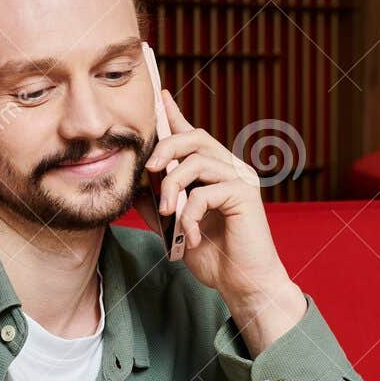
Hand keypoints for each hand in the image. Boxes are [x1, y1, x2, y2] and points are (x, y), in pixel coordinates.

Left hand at [144, 91, 305, 353]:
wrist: (243, 284)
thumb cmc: (213, 256)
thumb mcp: (173, 228)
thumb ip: (157, 204)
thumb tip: (134, 187)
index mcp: (214, 173)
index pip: (193, 135)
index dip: (175, 114)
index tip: (159, 95)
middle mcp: (230, 169)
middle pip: (195, 138)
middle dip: (166, 148)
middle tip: (150, 170)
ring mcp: (240, 179)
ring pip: (199, 160)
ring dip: (174, 185)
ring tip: (168, 212)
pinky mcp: (245, 196)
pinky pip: (207, 191)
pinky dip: (190, 213)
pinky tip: (188, 235)